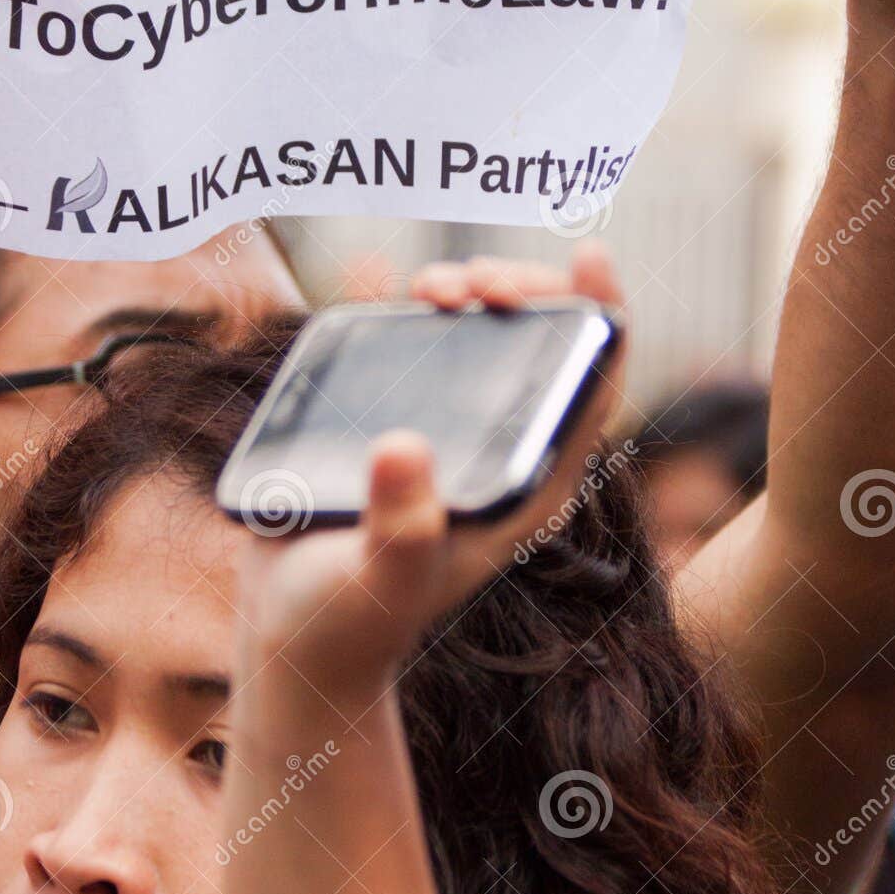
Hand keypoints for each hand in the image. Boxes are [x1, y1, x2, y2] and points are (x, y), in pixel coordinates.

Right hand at [233, 244, 624, 696]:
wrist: (293, 638)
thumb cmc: (348, 621)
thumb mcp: (380, 581)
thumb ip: (401, 526)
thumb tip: (403, 445)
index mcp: (526, 487)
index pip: (593, 388)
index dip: (602, 314)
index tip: (586, 256)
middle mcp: (497, 448)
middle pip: (537, 343)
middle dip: (518, 292)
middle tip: (475, 285)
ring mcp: (445, 429)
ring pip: (478, 333)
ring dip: (463, 292)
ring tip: (430, 291)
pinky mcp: (390, 415)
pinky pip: (407, 342)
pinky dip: (402, 305)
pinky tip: (382, 279)